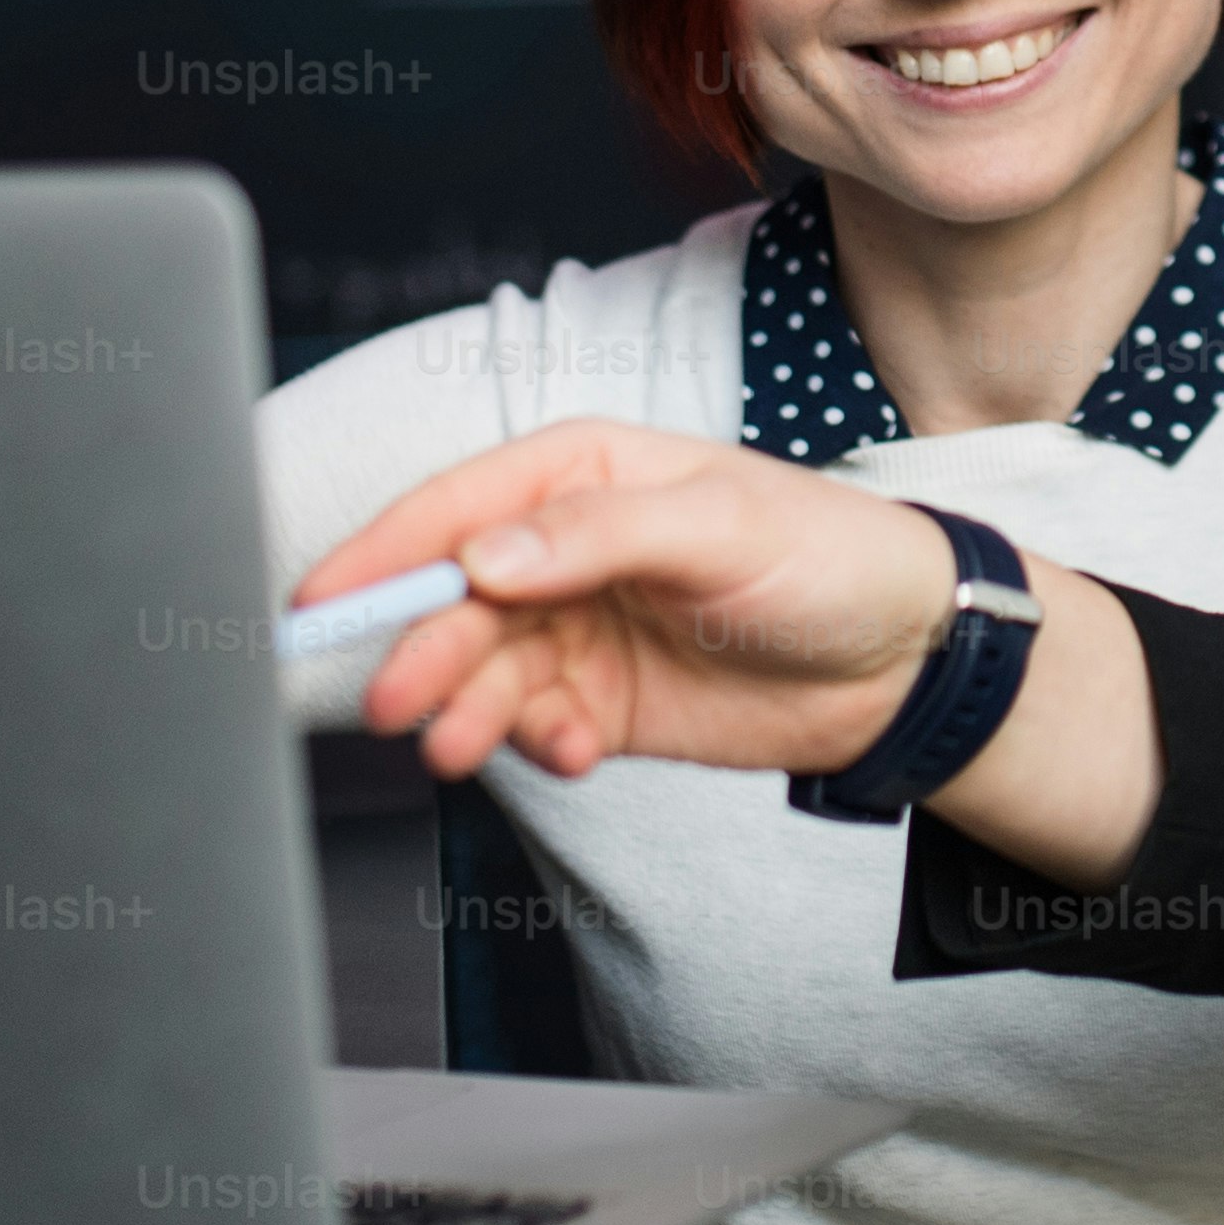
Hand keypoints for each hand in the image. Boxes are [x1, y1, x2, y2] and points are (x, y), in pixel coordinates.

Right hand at [291, 421, 951, 778]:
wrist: (904, 659)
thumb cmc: (828, 555)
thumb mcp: (722, 524)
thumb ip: (598, 536)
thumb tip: (487, 553)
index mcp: (581, 473)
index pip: (456, 506)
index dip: (382, 551)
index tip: (319, 601)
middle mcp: (562, 548)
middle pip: (453, 599)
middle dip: (419, 650)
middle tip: (399, 703)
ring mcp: (577, 627)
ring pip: (482, 671)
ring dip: (468, 709)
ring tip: (467, 748)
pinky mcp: (600, 701)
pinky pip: (534, 725)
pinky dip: (539, 744)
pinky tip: (576, 751)